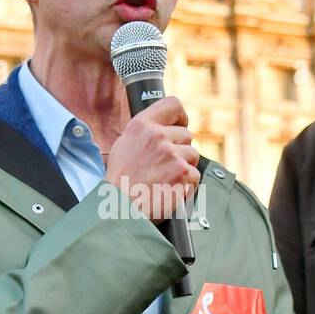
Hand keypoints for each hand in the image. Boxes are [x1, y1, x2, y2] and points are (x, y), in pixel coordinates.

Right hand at [103, 96, 200, 222]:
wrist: (119, 209)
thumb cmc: (120, 181)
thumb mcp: (124, 145)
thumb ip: (145, 132)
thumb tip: (164, 127)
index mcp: (141, 125)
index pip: (173, 104)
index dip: (181, 116)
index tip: (181, 125)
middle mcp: (158, 136)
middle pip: (186, 135)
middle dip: (181, 150)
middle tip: (165, 166)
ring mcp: (172, 155)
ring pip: (193, 156)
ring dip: (184, 168)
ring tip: (165, 180)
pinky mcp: (183, 174)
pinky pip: (195, 175)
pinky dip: (187, 185)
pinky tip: (169, 190)